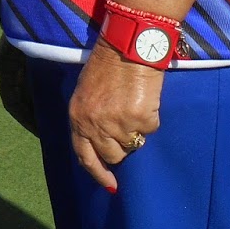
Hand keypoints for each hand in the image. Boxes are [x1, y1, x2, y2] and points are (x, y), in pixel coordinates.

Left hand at [68, 43, 162, 192]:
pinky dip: (152, 116)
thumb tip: (102, 141)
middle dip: (122, 145)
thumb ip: (90, 116)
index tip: (111, 185)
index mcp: (78, 117)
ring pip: (134, 144)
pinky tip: (146, 97)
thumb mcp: (87, 90)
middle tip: (128, 123)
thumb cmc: (108, 62)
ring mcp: (117, 124)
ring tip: (135, 103)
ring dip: (137, 129)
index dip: (98, 173)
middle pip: (112, 155)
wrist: (127, 44)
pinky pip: (151, 128)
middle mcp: (94, 125)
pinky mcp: (139, 119)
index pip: (84, 156)